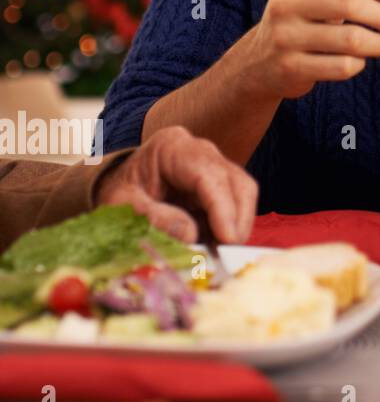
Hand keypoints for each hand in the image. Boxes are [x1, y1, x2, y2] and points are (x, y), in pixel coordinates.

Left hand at [96, 125, 258, 244]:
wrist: (115, 190)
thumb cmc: (116, 194)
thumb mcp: (121, 207)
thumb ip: (152, 218)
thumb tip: (190, 234)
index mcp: (173, 146)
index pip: (209, 174)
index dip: (223, 207)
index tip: (228, 238)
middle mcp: (201, 152)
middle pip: (236, 182)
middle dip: (236, 220)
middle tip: (227, 254)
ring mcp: (214, 167)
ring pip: (243, 194)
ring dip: (237, 226)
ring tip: (221, 254)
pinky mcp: (220, 187)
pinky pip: (237, 206)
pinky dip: (231, 228)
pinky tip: (216, 247)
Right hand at [243, 0, 379, 99]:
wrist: (260, 60)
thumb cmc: (300, 19)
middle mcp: (286, 3)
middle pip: (348, 3)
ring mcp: (286, 37)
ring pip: (350, 39)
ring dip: (378, 43)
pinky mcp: (291, 68)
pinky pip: (342, 66)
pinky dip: (359, 64)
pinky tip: (358, 59)